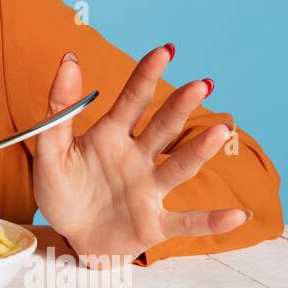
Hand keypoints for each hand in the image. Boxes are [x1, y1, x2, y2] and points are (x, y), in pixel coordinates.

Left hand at [33, 44, 248, 267]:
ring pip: (178, 168)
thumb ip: (59, 109)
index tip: (164, 50)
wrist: (65, 237)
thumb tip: (69, 60)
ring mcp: (148, 191)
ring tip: (220, 130)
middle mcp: (137, 159)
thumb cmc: (61, 191)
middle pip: (162, 128)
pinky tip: (237, 215)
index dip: (147, 75)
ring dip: (199, 150)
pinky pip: (186, 222)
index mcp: (111, 137)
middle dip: (180, 107)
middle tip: (201, 85)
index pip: (133, 100)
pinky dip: (211, 221)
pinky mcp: (154, 224)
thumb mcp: (50, 150)